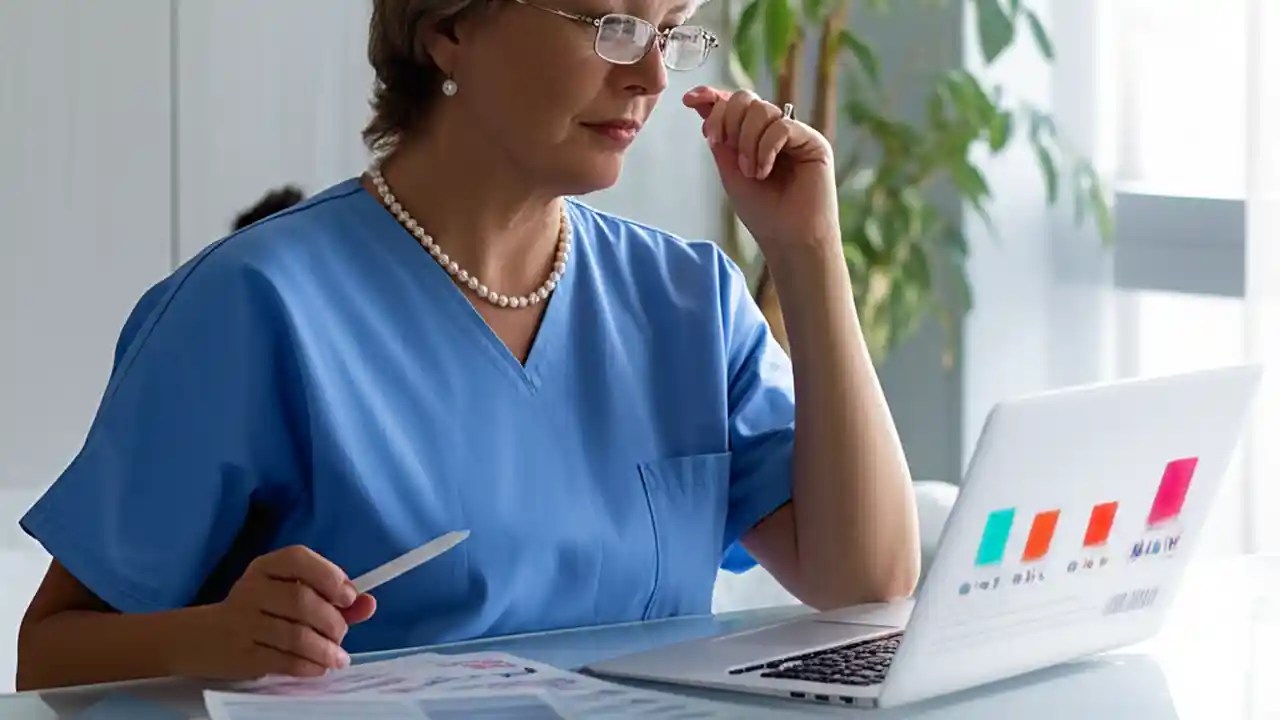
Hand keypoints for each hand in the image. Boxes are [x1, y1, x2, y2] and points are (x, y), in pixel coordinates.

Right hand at [179, 546, 376, 679]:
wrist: (202, 638)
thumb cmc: (259, 611)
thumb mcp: (290, 593)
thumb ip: (332, 597)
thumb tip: (369, 604)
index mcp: (267, 567)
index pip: (299, 559)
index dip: (329, 576)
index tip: (348, 598)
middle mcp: (252, 589)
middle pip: (302, 601)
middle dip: (332, 621)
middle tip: (340, 634)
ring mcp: (243, 622)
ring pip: (295, 635)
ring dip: (325, 649)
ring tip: (338, 658)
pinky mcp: (242, 653)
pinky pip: (283, 660)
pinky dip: (309, 665)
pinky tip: (319, 667)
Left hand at [682, 87, 840, 258]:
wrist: (787, 238)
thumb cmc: (762, 211)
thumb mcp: (730, 171)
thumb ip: (721, 139)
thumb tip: (705, 106)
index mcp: (753, 136)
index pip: (733, 104)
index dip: (711, 96)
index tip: (689, 100)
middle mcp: (774, 131)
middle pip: (745, 99)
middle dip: (727, 119)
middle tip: (722, 145)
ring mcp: (794, 134)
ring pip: (762, 110)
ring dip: (747, 142)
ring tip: (750, 172)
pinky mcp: (812, 142)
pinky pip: (782, 126)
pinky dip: (766, 148)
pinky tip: (764, 171)